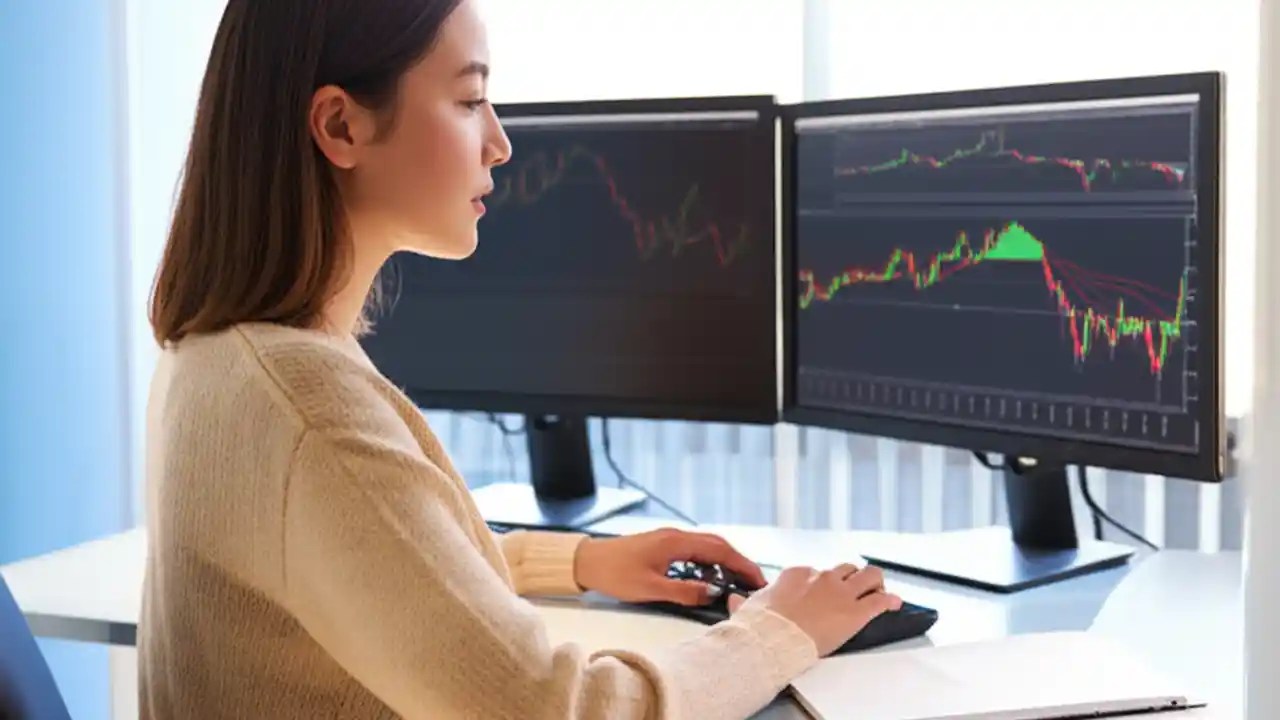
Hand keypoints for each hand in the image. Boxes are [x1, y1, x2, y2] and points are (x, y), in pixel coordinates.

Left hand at [573, 528, 766, 605]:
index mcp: (675, 542)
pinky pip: (694, 552)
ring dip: (724, 562)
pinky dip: (708, 563)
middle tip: (755, 582)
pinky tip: (710, 578)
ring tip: (738, 582)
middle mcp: (676, 536)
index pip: (718, 549)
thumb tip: (712, 594)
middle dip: (738, 562)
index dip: (741, 563)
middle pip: (717, 545)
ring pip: (706, 548)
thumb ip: (683, 591)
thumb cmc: (614, 573)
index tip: (757, 578)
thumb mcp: (650, 588)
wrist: (586, 561)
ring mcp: (670, 540)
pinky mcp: (663, 546)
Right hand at [726, 564, 901, 656]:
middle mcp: (821, 578)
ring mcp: (840, 593)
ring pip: (869, 576)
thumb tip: (733, 600)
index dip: (821, 583)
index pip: (815, 572)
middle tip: (856, 588)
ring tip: (879, 589)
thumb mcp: (749, 608)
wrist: (773, 640)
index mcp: (797, 574)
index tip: (822, 592)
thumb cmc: (761, 626)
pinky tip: (895, 603)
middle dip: (852, 578)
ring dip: (876, 582)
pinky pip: (880, 601)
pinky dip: (890, 601)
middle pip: (846, 569)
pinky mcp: (856, 612)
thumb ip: (744, 602)